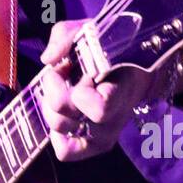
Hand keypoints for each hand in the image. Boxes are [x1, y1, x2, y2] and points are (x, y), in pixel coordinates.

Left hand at [40, 20, 152, 161]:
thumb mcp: (88, 31)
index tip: (68, 66)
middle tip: (59, 73)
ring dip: (50, 108)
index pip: (96, 109)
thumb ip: (65, 36)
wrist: (134, 66)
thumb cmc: (109, 48)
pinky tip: (60, 114)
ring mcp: (105, 134)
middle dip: (52, 92)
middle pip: (65, 120)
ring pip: (61, 132)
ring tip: (60, 90)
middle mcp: (113, 118)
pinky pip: (67, 151)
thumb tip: (49, 59)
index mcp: (118, 90)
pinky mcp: (96, 144)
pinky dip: (56, 136)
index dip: (72, 89)